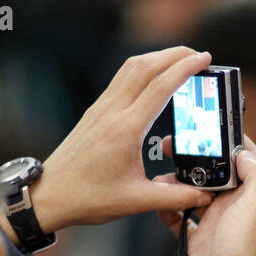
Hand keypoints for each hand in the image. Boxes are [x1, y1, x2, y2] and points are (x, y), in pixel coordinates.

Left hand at [29, 47, 216, 230]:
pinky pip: (121, 79)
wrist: (50, 196)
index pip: (160, 87)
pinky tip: (153, 77)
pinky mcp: (95, 111)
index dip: (185, 68)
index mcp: (125, 130)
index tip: (205, 59)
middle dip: (175, 54)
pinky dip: (142, 69)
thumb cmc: (88, 198)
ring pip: (131, 68)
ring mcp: (101, 108)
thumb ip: (174, 198)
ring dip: (158, 57)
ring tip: (180, 59)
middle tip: (199, 55)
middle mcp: (112, 112)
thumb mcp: (136, 201)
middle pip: (146, 66)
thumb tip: (205, 195)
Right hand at [156, 136, 255, 255]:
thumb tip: (243, 152)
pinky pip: (176, 215)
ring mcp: (212, 219)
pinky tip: (160, 205)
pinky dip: (166, 208)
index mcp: (249, 194)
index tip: (209, 126)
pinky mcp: (195, 236)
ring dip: (175, 182)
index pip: (243, 158)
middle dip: (192, 157)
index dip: (229, 140)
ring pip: (190, 190)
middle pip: (211, 171)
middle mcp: (232, 204)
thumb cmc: (243, 249)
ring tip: (161, 180)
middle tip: (172, 146)